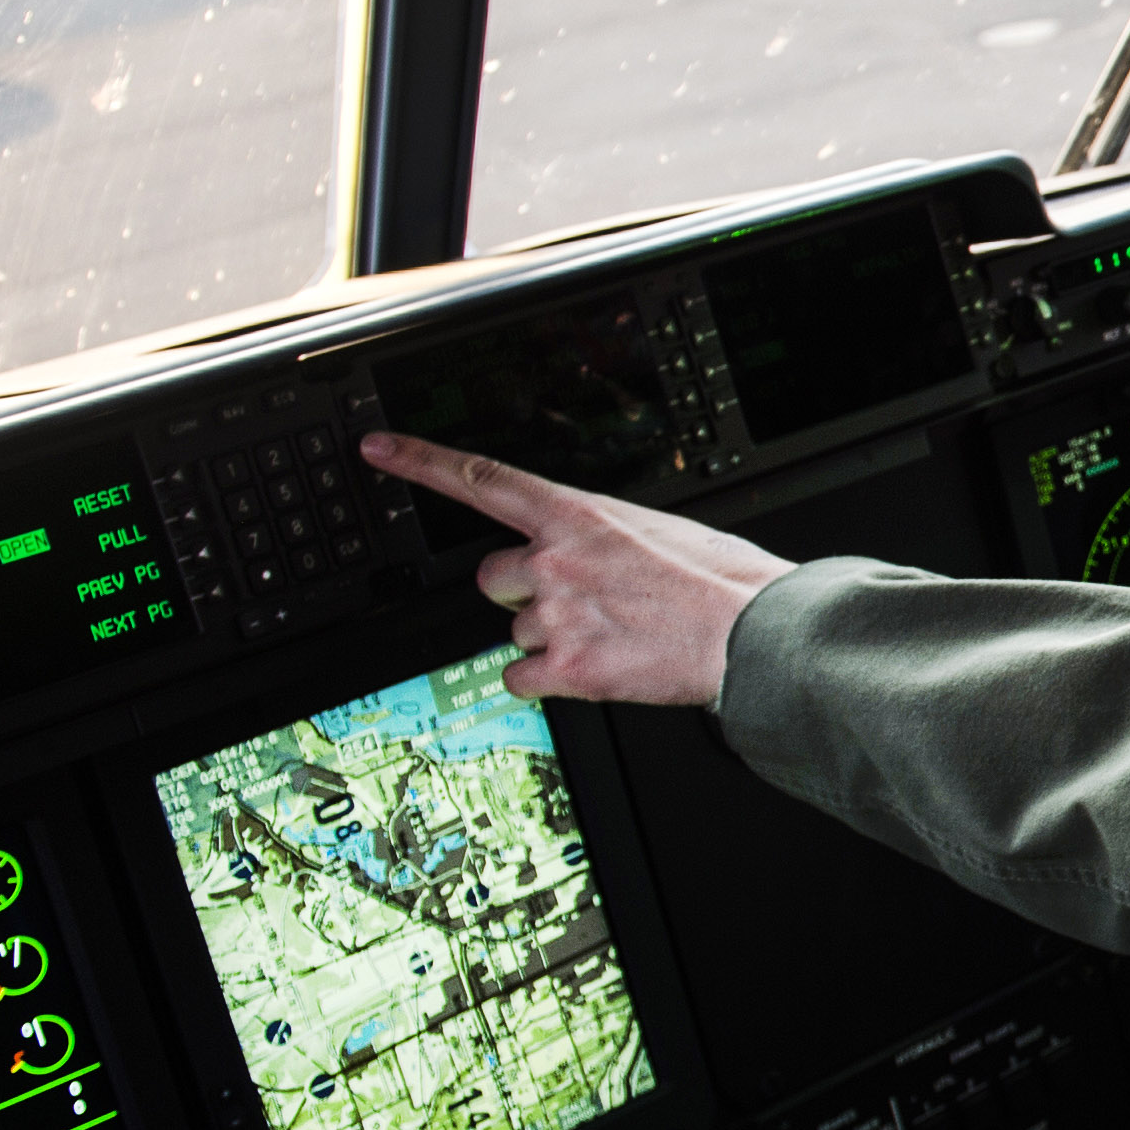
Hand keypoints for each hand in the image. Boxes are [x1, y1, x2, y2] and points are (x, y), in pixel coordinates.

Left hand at [358, 430, 795, 705]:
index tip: (377, 449)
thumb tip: (580, 555)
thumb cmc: (721, 582)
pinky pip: (519, 678)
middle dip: (526, 593)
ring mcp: (554, 614)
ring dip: (550, 639)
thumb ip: (598, 537)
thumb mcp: (655, 530)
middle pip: (493, 578)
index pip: (481, 479)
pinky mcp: (566, 667)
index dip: (419, 461)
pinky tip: (594, 669)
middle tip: (581, 603)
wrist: (752, 634)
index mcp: (576, 514)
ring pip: (514, 632)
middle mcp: (554, 559)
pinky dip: (549, 680)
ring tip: (610, 636)